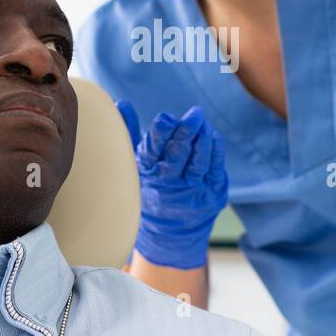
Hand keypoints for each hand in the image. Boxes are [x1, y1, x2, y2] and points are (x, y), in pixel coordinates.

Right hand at [116, 100, 228, 268]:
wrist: (170, 232)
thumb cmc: (152, 186)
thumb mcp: (136, 163)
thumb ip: (129, 131)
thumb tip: (120, 103)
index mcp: (147, 172)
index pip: (152, 150)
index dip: (160, 133)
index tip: (166, 118)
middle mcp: (167, 183)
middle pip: (177, 154)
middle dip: (186, 132)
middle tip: (194, 114)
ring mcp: (191, 191)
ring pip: (198, 161)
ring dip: (203, 139)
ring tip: (204, 123)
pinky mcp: (211, 194)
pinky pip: (215, 168)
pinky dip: (215, 150)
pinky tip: (212, 136)